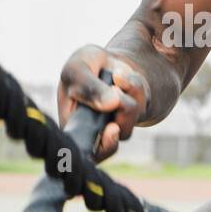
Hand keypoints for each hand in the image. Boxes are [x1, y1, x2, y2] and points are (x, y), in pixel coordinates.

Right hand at [57, 44, 149, 160]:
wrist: (104, 59)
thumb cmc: (83, 67)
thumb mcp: (77, 69)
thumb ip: (88, 87)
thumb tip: (111, 104)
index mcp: (71, 126)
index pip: (81, 152)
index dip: (95, 151)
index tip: (110, 129)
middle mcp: (93, 133)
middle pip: (108, 146)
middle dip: (117, 117)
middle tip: (115, 93)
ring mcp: (115, 127)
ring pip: (127, 122)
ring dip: (125, 93)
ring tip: (115, 76)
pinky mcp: (132, 117)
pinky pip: (140, 105)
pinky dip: (134, 86)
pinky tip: (123, 76)